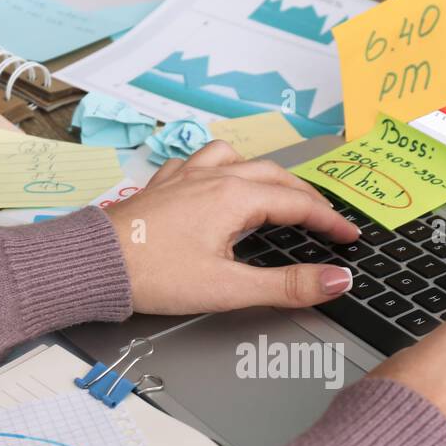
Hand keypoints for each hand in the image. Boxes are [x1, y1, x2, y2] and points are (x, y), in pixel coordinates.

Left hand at [103, 141, 359, 314]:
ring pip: (236, 157)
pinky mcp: (162, 185)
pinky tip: (214, 181)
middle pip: (273, 176)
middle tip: (324, 218)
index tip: (350, 236)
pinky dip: (219, 166)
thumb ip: (288, 285)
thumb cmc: (156, 275)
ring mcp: (185, 176)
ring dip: (263, 172)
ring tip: (274, 189)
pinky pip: (198, 161)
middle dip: (304, 196)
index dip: (329, 221)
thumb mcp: (230, 288)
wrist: (96, 265)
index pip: (298, 204)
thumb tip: (337, 280)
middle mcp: (213, 177)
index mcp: (235, 197)